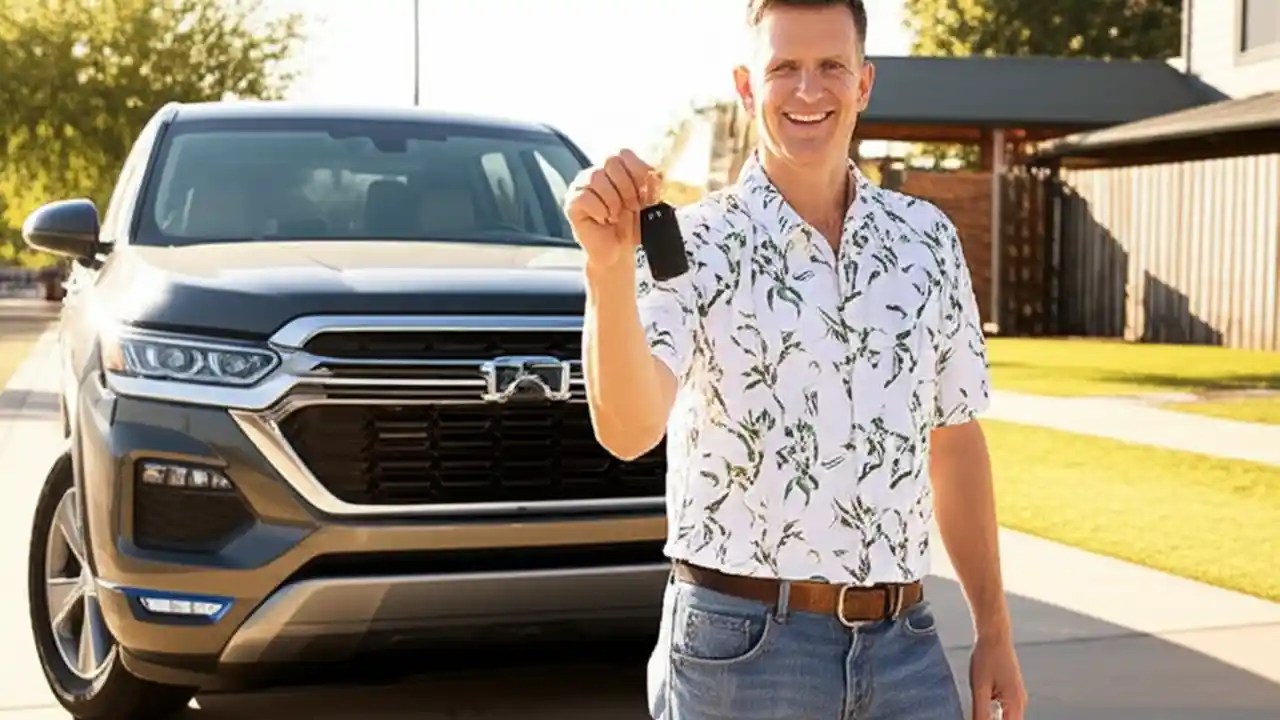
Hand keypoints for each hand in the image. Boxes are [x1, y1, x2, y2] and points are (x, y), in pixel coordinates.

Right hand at [563, 149, 662, 268]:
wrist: (619, 253)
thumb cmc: (631, 227)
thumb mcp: (649, 203)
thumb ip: (653, 185)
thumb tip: (658, 174)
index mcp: (617, 170)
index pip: (624, 154)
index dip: (638, 170)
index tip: (645, 192)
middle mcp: (598, 173)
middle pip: (611, 162)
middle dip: (627, 187)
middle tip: (632, 208)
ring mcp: (582, 186)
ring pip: (597, 177)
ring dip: (613, 200)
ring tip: (616, 216)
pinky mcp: (572, 203)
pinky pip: (585, 196)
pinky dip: (599, 210)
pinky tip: (603, 220)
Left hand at [970, 634, 1026, 719]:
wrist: (994, 635)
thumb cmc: (987, 658)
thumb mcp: (980, 688)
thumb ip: (980, 712)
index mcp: (1015, 704)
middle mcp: (1020, 702)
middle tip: (977, 716)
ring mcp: (1017, 697)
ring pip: (1006, 719)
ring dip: (993, 719)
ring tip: (978, 714)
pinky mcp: (1010, 691)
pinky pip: (1004, 710)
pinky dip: (994, 715)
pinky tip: (980, 712)